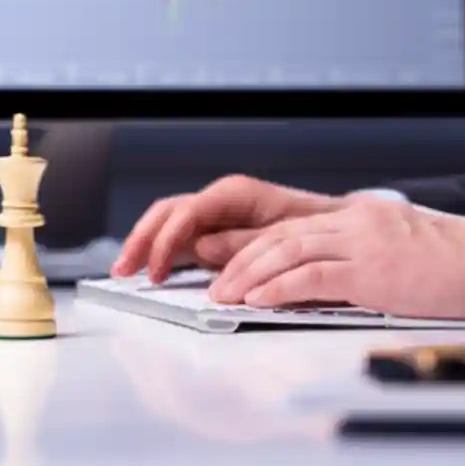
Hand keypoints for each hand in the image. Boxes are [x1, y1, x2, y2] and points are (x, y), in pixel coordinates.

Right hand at [111, 175, 346, 282]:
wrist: (341, 230)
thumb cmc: (317, 230)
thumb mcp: (284, 238)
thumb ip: (240, 242)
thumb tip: (200, 247)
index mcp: (235, 194)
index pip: (186, 212)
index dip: (164, 241)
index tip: (155, 271)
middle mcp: (221, 200)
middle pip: (167, 212)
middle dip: (142, 239)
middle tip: (123, 269)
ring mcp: (217, 216)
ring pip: (168, 222)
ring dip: (145, 245)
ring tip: (126, 271)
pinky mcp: (218, 233)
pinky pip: (181, 237)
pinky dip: (161, 252)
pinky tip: (149, 271)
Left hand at [207, 196, 464, 319]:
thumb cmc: (456, 267)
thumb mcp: (399, 252)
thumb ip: (360, 260)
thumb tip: (325, 284)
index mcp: (359, 216)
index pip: (293, 228)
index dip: (254, 247)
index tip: (229, 267)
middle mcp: (355, 222)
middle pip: (281, 236)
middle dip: (240, 261)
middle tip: (216, 284)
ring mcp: (363, 242)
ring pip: (287, 251)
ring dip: (249, 275)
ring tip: (225, 295)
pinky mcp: (372, 269)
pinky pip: (311, 275)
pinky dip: (278, 287)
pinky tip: (257, 300)